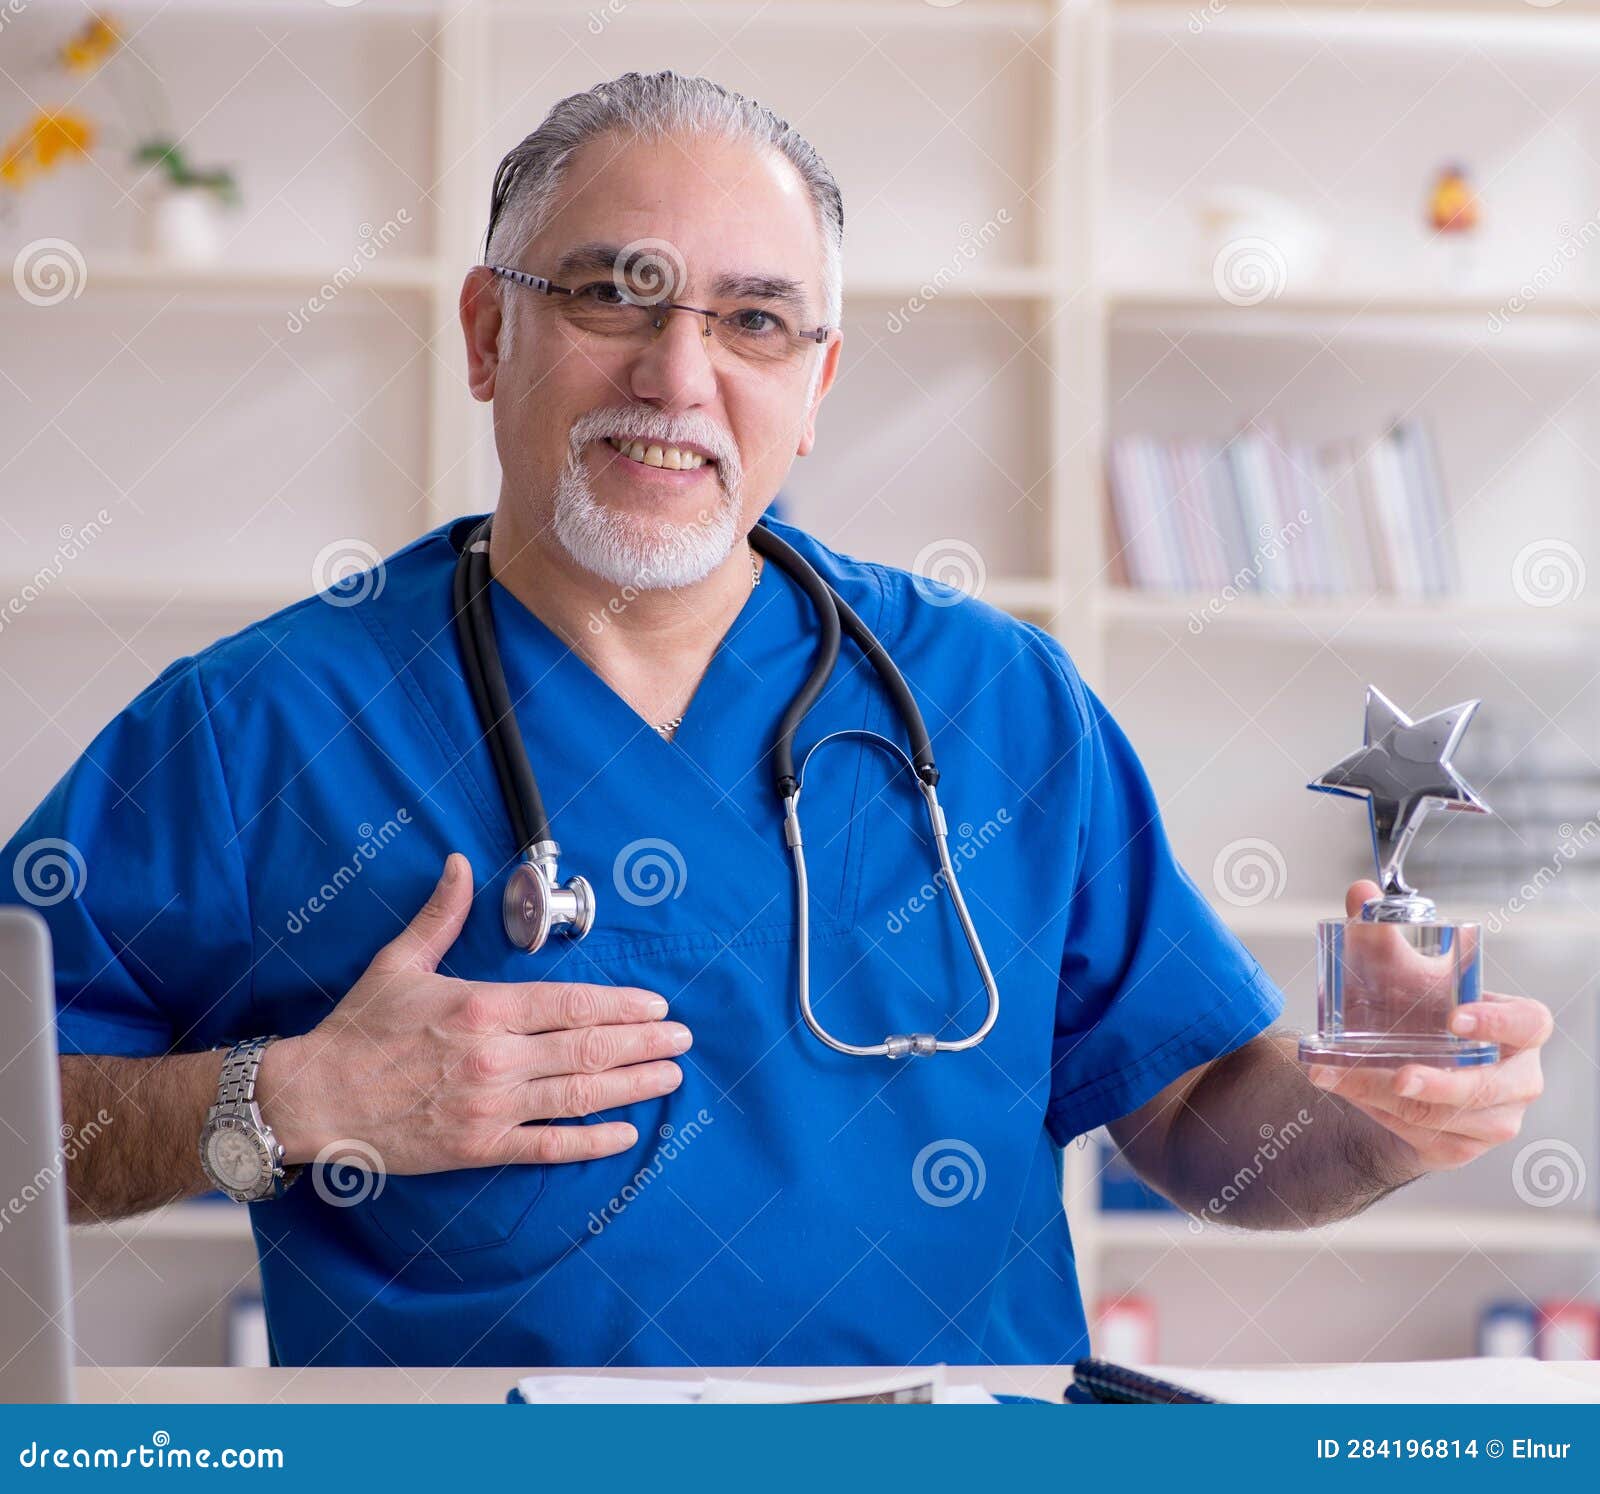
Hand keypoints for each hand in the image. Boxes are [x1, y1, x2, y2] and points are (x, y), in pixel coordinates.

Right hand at [256, 854, 690, 1172]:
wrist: (313, 1097)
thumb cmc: (358, 1029)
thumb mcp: (400, 962)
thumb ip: (440, 915)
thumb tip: (458, 863)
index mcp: (483, 1007)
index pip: (572, 1003)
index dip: (621, 1006)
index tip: (656, 1006)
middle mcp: (495, 1057)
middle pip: (588, 1048)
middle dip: (644, 1044)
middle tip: (683, 1040)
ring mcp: (490, 1105)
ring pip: (579, 1095)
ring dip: (633, 1086)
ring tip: (671, 1078)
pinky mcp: (479, 1146)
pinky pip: (547, 1146)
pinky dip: (590, 1143)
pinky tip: (625, 1135)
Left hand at [1306, 880, 1551, 1171]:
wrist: (1401, 1064)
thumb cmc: (1417, 1012)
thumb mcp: (1398, 970)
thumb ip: (1379, 931)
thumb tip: (1359, 892)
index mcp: (1518, 1029)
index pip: (1527, 1024)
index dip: (1499, 1021)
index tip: (1457, 1016)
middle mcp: (1515, 1076)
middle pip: (1489, 1087)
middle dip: (1441, 1084)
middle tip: (1399, 1075)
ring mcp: (1493, 1118)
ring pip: (1444, 1116)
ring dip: (1385, 1097)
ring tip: (1338, 1076)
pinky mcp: (1461, 1146)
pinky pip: (1421, 1136)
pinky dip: (1378, 1114)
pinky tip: (1346, 1091)